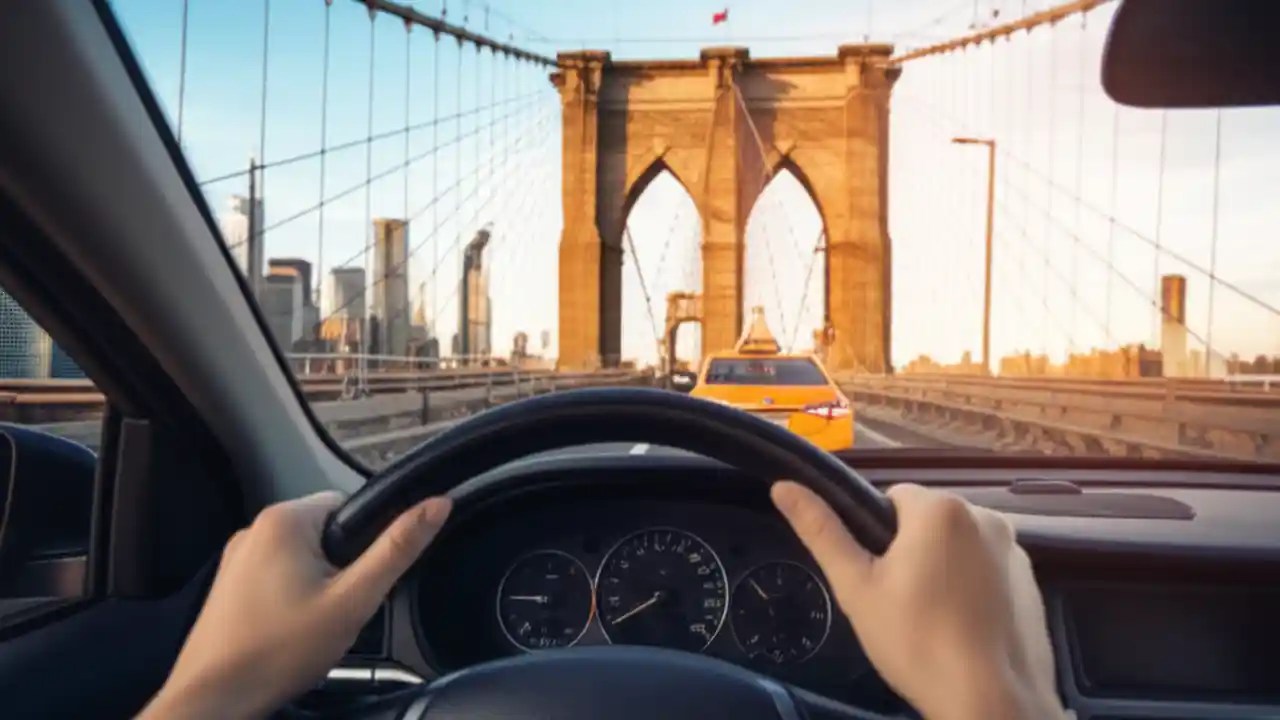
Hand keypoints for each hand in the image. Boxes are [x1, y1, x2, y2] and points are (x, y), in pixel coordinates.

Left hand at [140, 492, 451, 719]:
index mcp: (285, 519)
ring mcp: (237, 557)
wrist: (213, 700)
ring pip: (302, 557)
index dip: (365, 544)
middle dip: (340, 568)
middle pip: (325, 532)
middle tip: (337, 610)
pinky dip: (291, 597)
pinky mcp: (229, 584)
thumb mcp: (353, 600)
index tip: (358, 582)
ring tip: (312, 625)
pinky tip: (289, 631)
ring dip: (317, 584)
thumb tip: (437, 504)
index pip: (349, 505)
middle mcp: (255, 528)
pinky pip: (277, 575)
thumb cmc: (280, 651)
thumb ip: (397, 550)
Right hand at [771, 481, 1064, 719]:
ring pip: (959, 546)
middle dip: (911, 552)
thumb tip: (783, 486)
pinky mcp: (1033, 582)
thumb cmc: (916, 641)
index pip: (893, 498)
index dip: (877, 538)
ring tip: (934, 621)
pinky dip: (973, 589)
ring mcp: (1015, 550)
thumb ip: (821, 531)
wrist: (993, 702)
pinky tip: (964, 629)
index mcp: (940, 508)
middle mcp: (985, 516)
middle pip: (928, 522)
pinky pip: (988, 571)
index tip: (878, 579)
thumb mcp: (857, 588)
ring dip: (943, 568)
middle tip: (900, 605)